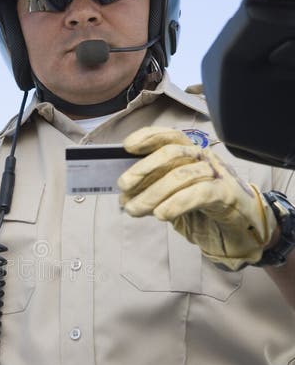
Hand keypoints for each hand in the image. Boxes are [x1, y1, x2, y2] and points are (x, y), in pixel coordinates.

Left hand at [117, 127, 276, 270]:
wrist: (240, 227)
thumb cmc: (205, 209)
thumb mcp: (174, 197)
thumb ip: (152, 193)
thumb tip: (124, 197)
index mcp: (191, 153)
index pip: (169, 136)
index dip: (148, 137)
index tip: (127, 146)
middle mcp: (204, 158)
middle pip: (172, 153)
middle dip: (143, 169)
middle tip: (123, 186)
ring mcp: (217, 174)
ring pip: (181, 176)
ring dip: (153, 193)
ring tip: (134, 209)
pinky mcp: (226, 194)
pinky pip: (198, 194)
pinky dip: (176, 203)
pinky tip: (161, 214)